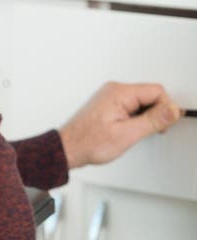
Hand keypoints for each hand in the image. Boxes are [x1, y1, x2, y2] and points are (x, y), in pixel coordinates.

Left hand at [59, 81, 183, 169]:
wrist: (68, 148)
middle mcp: (114, 90)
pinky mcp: (109, 104)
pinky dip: (135, 118)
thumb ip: (152, 120)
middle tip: (147, 131)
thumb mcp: (126, 134)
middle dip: (155, 113)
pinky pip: (132, 106)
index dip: (165, 109)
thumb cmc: (88, 142)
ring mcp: (111, 97)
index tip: (162, 124)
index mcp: (119, 92)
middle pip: (150, 95)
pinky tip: (128, 130)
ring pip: (142, 102)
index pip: (157, 91)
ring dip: (145, 117)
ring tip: (132, 132)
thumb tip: (171, 110)